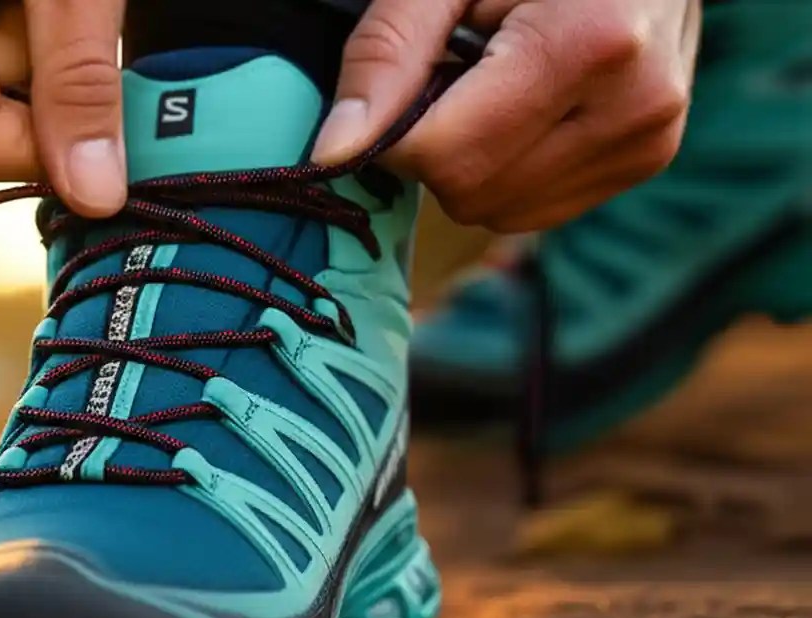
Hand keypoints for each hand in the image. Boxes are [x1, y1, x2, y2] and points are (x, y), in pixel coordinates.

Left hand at [312, 0, 701, 231]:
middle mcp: (632, 107)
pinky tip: (525, 108)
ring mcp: (646, 143)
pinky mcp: (644, 163)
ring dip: (470, 163)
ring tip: (497, 83)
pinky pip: (532, 209)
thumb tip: (332, 155)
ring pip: (498, 212)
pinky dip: (505, 172)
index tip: (404, 84)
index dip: (398, 132)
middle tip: (456, 73)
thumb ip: (386, 55)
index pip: (449, 155)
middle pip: (471, 191)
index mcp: (590, 43)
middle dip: (435, 147)